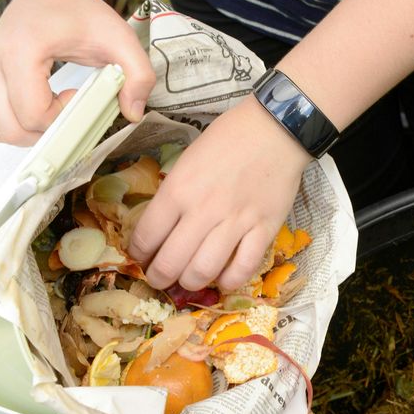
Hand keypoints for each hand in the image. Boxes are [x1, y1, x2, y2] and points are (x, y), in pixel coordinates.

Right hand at [0, 0, 153, 144]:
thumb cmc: (81, 12)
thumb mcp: (120, 38)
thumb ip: (139, 74)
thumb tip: (134, 114)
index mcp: (21, 51)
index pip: (34, 114)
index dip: (62, 117)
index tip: (78, 94)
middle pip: (13, 129)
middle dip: (47, 132)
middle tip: (67, 108)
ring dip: (30, 134)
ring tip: (53, 110)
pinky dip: (16, 126)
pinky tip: (39, 108)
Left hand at [128, 97, 312, 291]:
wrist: (274, 130)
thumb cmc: (227, 140)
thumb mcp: (187, 160)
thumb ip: (173, 194)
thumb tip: (162, 226)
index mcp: (178, 190)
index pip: (147, 236)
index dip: (138, 254)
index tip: (140, 258)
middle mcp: (203, 211)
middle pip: (171, 263)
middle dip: (158, 278)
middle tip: (159, 279)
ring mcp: (235, 223)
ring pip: (203, 271)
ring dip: (190, 283)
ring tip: (188, 281)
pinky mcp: (263, 230)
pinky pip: (243, 268)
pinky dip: (229, 281)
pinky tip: (223, 280)